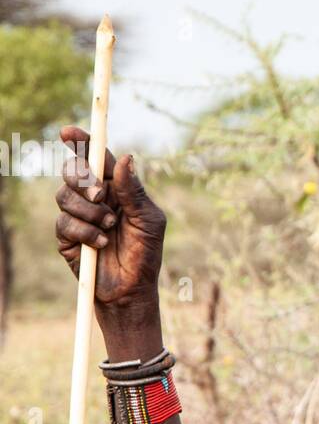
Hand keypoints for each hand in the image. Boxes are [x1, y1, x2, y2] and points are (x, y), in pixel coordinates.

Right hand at [55, 125, 165, 314]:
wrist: (132, 290)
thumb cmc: (146, 254)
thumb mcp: (149, 220)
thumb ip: (135, 191)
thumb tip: (126, 157)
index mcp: (116, 188)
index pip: (96, 157)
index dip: (81, 141)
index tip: (69, 133)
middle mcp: (94, 198)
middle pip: (73, 171)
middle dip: (83, 179)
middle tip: (101, 195)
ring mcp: (78, 215)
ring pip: (64, 196)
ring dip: (89, 211)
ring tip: (109, 229)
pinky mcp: (66, 236)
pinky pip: (64, 222)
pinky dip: (84, 231)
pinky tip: (100, 244)